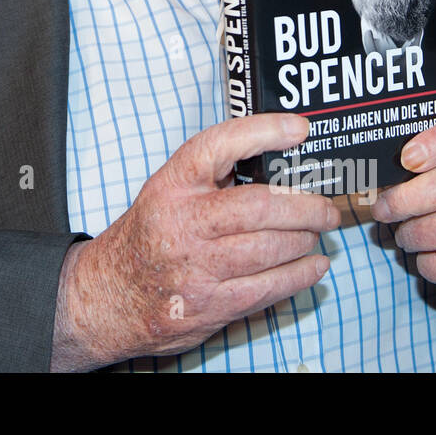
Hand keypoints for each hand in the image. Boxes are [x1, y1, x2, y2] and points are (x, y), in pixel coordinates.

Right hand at [50, 113, 338, 370]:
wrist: (109, 296)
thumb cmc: (148, 237)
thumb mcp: (166, 192)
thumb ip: (212, 176)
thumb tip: (277, 157)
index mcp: (172, 186)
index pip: (219, 145)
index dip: (263, 131)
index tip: (300, 129)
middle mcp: (183, 223)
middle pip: (261, 206)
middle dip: (307, 206)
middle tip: (326, 207)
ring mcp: (197, 268)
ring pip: (271, 248)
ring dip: (306, 239)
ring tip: (317, 233)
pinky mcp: (211, 305)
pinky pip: (269, 288)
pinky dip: (300, 274)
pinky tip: (313, 265)